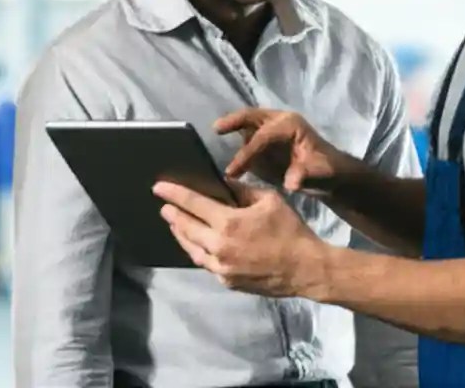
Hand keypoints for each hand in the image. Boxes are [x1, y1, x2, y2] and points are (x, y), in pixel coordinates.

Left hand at [152, 179, 327, 297]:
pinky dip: (197, 251)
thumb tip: (222, 183)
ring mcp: (222, 267)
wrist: (306, 269)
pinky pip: (206, 264)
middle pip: (186, 228)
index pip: (193, 204)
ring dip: (181, 235)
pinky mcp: (227, 281)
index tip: (158, 187)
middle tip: (164, 207)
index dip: (174, 194)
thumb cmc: (290, 230)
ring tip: (174, 224)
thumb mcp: (269, 200)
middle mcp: (219, 246)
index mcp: (229, 223)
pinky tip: (196, 244)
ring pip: (192, 249)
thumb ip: (241, 190)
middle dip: (172, 215)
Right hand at [216, 108, 346, 193]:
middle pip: (250, 116)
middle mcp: (277, 122)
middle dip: (232, 121)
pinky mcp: (264, 142)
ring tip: (210, 147)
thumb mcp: (320, 173)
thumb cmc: (328, 170)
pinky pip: (245, 139)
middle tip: (215, 129)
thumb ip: (304, 175)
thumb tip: (291, 182)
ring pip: (245, 125)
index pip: (262, 136)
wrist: (331, 175)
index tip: (233, 171)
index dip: (247, 153)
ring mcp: (269, 130)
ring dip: (230, 132)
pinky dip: (234, 145)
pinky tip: (223, 158)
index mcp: (290, 125)